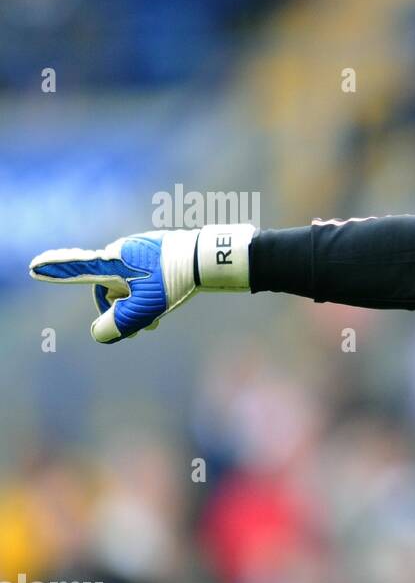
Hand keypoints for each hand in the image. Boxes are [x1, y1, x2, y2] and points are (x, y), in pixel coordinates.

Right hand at [30, 224, 253, 343]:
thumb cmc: (174, 280)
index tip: (36, 266)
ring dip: (138, 305)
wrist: (210, 258)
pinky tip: (167, 303)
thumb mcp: (146, 308)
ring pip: (128, 284)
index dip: (57, 270)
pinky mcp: (157, 250)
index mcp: (113, 261)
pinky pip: (144, 276)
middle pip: (109, 288)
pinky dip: (149, 293)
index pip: (79, 268)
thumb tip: (99, 334)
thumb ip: (119, 323)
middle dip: (121, 310)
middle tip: (144, 329)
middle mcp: (122, 251)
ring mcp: (140, 249)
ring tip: (156, 322)